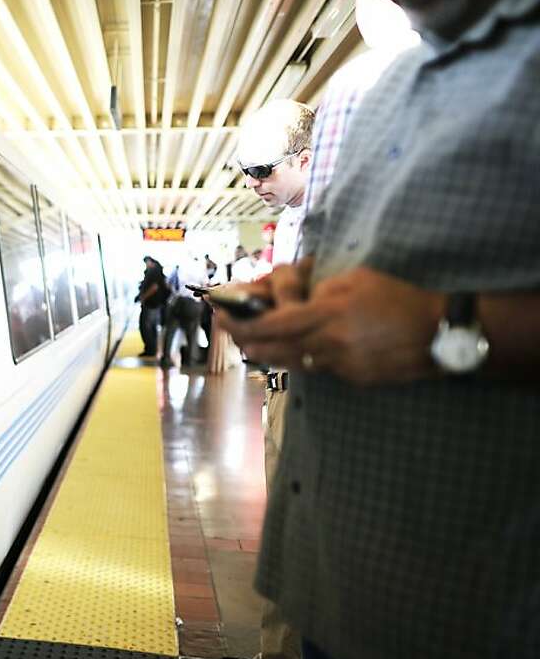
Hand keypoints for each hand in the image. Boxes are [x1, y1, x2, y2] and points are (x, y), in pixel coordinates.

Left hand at [220, 266, 443, 385]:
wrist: (438, 333)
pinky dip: (302, 356)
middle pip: (269, 349)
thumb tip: (286, 293)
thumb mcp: (354, 279)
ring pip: (288, 361)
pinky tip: (300, 346)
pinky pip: (315, 368)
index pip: (269, 323)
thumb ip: (316, 288)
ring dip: (268, 349)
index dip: (239, 322)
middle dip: (243, 339)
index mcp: (326, 315)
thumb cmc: (396, 298)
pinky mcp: (349, 379)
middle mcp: (326, 344)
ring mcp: (337, 366)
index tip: (220, 314)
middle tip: (229, 328)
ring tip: (255, 337)